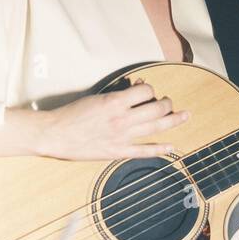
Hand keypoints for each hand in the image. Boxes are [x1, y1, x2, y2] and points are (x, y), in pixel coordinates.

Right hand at [37, 80, 190, 159]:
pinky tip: (171, 147)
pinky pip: (144, 151)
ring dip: (172, 120)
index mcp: (115, 102)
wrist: (54, 134)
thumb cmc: (71, 114)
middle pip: (156, 109)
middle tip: (169, 102)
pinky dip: (160, 149)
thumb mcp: (96, 97)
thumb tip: (137, 87)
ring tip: (184, 116)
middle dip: (167, 104)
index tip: (148, 91)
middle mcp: (122, 119)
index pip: (145, 92)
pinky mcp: (117, 152)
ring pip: (156, 127)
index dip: (150, 90)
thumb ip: (118, 94)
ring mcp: (121, 137)